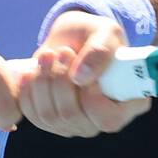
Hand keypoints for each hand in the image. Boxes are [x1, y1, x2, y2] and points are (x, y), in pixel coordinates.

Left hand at [14, 10, 151, 137]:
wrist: (76, 38)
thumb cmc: (98, 35)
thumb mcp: (106, 32)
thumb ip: (100, 51)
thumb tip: (80, 78)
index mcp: (129, 104)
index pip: (108, 119)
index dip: (90, 97)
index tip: (80, 68)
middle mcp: (104, 120)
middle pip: (73, 117)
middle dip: (60, 80)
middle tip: (62, 51)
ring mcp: (78, 124)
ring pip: (50, 116)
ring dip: (43, 82)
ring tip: (48, 55)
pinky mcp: (54, 122)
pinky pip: (34, 116)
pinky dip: (28, 93)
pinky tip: (31, 72)